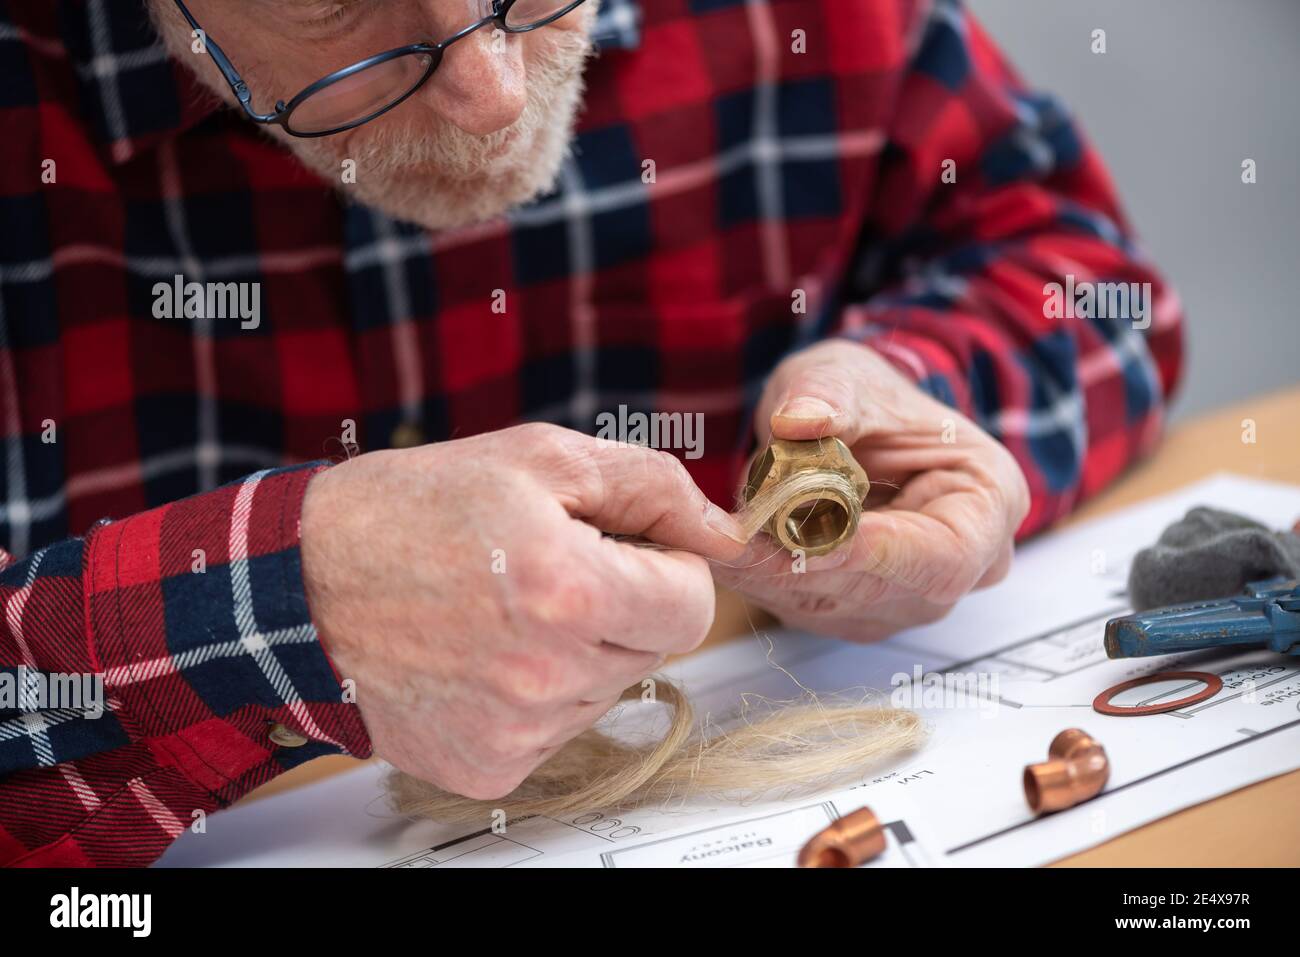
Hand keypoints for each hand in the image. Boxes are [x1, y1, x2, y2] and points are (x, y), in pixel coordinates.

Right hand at [300, 424, 745, 797]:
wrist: (302, 584)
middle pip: (655, 648)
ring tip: (505, 610)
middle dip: (622, 604)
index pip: (694, 604)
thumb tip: (727, 533)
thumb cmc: (414, 510)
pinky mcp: (487, 767)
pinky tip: (483, 655)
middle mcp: (548, 676)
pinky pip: (559, 729)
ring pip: (609, 689)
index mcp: (568, 590)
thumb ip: (653, 489)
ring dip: (581, 650)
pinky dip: (538, 693)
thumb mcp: (539, 459)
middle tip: (547, 570)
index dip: (664, 567)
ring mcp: (517, 732)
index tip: (615, 549)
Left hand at [712, 340, 1028, 640]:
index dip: (874, 552)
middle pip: (877, 588)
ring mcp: (904, 600)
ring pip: (829, 602)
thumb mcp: (844, 375)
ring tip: (709, 536)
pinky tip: (720, 547)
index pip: (942, 555)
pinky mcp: (852, 611)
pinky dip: (755, 578)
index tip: (807, 535)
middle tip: (726, 537)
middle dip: (795, 563)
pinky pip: (798, 605)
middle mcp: (956, 569)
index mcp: (986, 503)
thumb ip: (826, 395)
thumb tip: (798, 421)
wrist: (850, 421)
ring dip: (763, 574)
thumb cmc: (866, 398)